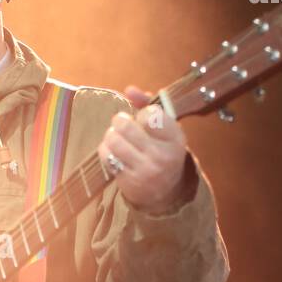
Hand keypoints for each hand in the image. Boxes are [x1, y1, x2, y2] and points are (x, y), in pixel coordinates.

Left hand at [97, 85, 187, 212]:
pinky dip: (106, 150)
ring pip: (114, 140)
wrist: (165, 191)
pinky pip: (107, 156)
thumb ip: (148, 105)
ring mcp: (144, 170)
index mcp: (175, 138)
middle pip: (126, 125)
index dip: (142, 113)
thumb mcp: (165, 128)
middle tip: (122, 123)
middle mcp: (161, 155)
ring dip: (111, 135)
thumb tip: (129, 90)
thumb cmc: (163, 151)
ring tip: (116, 136)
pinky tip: (113, 151)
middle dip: (120, 120)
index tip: (144, 119)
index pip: (151, 114)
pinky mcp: (128, 181)